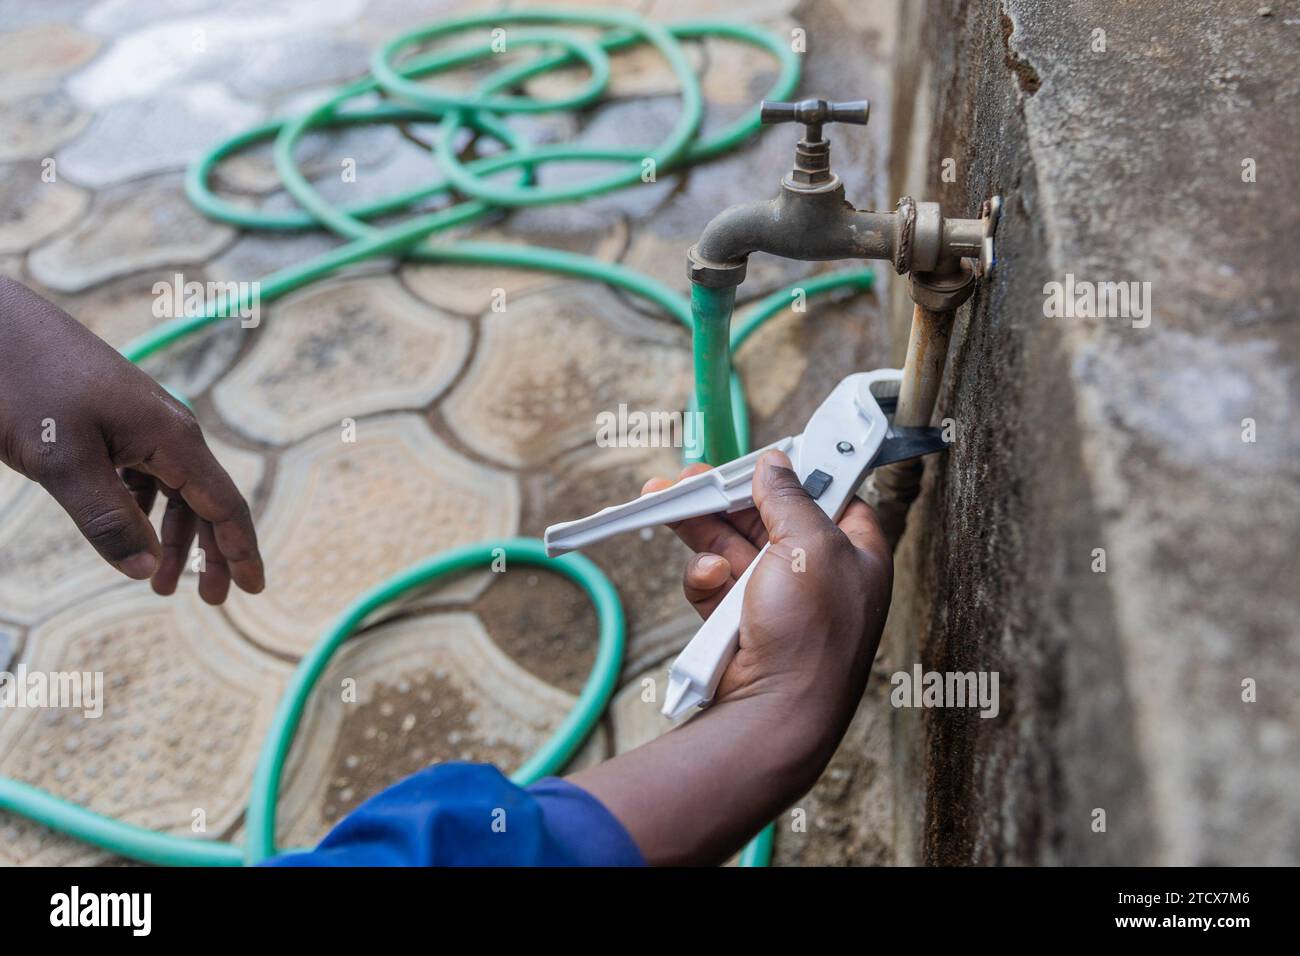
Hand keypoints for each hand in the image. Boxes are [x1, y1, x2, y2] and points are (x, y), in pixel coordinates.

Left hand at [0, 278, 263, 603]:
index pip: (224, 504)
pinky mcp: (115, 420)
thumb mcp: (62, 461)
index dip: (241, 550)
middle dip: (212, 554)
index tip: (254, 591)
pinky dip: (147, 510)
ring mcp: (142, 422)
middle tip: (211, 601)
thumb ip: (106, 518)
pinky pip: (148, 474)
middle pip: (207, 500)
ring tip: (161, 584)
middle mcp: (169, 429)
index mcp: (172, 438)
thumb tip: (144, 571)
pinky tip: (131, 529)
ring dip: (174, 537)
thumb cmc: (25, 386)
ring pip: (176, 490)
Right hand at [644, 448, 890, 728]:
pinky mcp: (741, 621)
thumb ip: (789, 497)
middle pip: (768, 516)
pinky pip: (716, 583)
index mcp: (855, 552)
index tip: (769, 453)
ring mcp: (777, 599)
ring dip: (701, 524)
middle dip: (728, 495)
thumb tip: (776, 464)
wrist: (774, 712)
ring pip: (732, 544)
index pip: (831, 495)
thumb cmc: (810, 633)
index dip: (799, 472)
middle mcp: (818, 574)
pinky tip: (707, 579)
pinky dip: (706, 579)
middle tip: (693, 475)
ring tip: (666, 499)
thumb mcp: (810, 544)